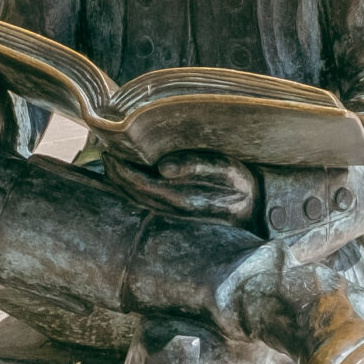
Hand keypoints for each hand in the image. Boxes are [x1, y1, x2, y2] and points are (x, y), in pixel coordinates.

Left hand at [103, 148, 257, 223]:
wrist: (257, 209)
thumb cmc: (243, 186)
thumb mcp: (228, 172)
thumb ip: (196, 167)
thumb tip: (162, 167)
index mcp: (184, 199)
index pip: (141, 186)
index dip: (122, 170)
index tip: (111, 149)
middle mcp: (173, 211)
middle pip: (132, 194)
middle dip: (116, 173)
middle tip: (106, 149)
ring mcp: (172, 214)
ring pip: (135, 199)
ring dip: (120, 180)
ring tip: (111, 158)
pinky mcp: (174, 212)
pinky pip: (144, 200)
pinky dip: (130, 186)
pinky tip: (127, 171)